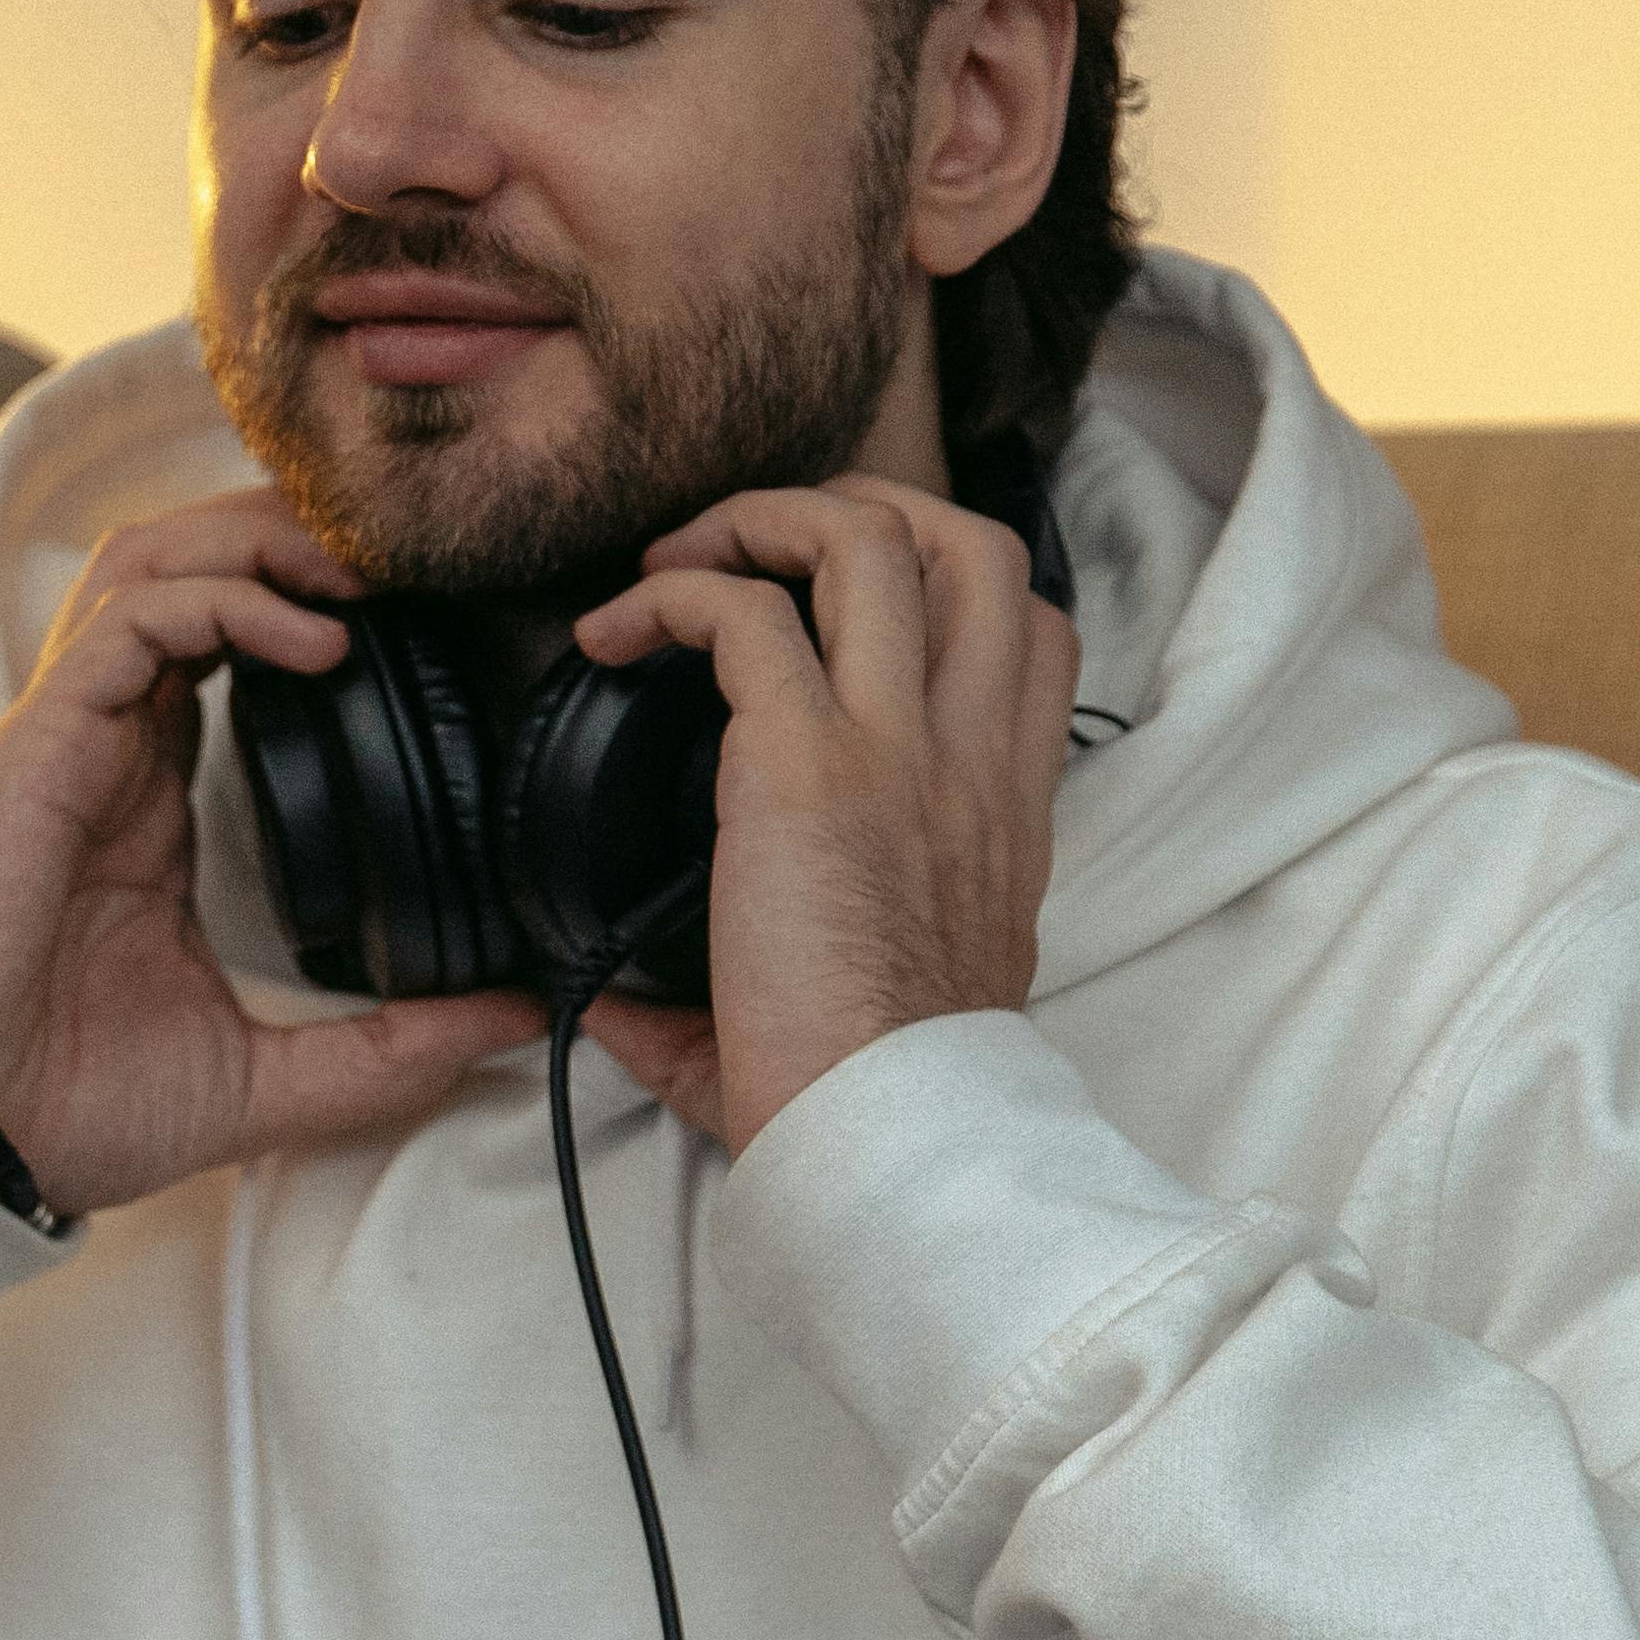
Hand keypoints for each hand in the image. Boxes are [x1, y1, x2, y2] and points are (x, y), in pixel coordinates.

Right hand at [0, 490, 544, 1217]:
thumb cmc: (67, 1112)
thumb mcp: (266, 1079)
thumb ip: (389, 1049)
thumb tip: (524, 1021)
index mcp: (148, 805)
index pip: (222, 646)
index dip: (311, 604)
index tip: (419, 619)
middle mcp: (109, 751)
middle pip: (187, 569)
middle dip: (290, 535)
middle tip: (403, 557)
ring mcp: (71, 740)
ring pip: (151, 564)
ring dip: (258, 542)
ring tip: (360, 572)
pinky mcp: (41, 747)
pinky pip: (130, 620)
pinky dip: (224, 601)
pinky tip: (313, 639)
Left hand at [562, 477, 1071, 1147]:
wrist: (886, 1134)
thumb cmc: (872, 1098)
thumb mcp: (850, 1028)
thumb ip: (750, 994)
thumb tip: (620, 1015)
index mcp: (999, 812)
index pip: (1030, 632)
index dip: (948, 579)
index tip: (850, 604)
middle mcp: (967, 758)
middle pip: (967, 542)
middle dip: (859, 505)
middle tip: (760, 549)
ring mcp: (897, 748)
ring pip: (872, 539)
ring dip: (764, 519)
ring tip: (678, 559)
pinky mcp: (805, 764)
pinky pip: (739, 613)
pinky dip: (666, 596)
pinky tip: (610, 635)